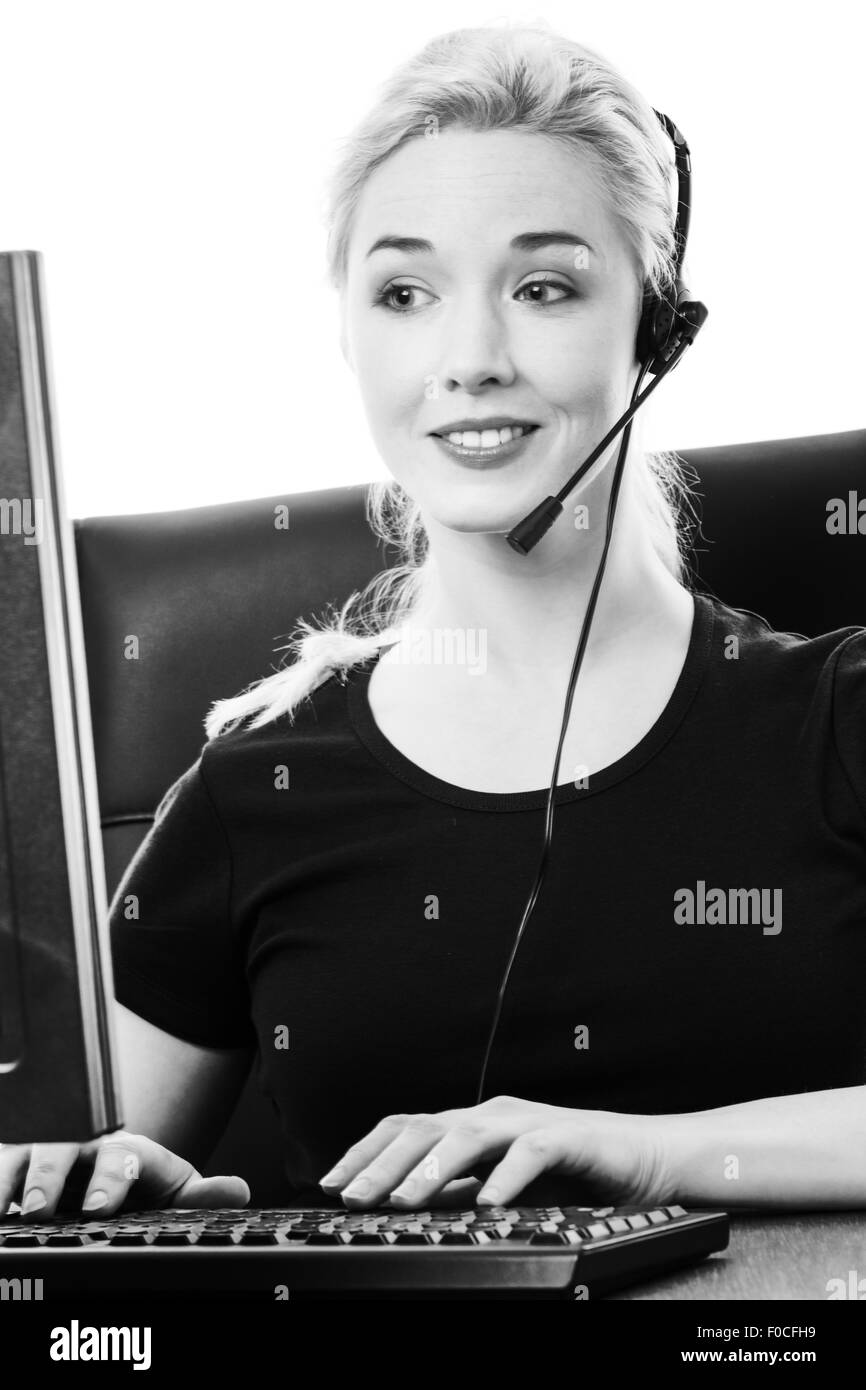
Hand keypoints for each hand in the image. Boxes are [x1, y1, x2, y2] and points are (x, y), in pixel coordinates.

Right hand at [0, 1131, 249, 1219]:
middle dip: (51, 1175)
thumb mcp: (170, 1193)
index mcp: (126, 1152)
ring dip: (13, 1178)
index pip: (122, 1154)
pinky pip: (0, 1165)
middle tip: (41, 1209)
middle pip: (65, 1148)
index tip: (98, 1210)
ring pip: (25, 1153)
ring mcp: (46, 1155)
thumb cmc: (140, 1189)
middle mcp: (83, 1147)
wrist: (106, 1185)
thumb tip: (240, 1190)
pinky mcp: (16, 1166)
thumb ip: (199, 1196)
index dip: (109, 1179)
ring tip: (6, 1209)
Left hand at [318, 1095, 675, 1209]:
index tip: (331, 1184)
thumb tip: (401, 1205)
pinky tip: (486, 1202)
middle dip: (383, 1162)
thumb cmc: (574, 1172)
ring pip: (469, 1135)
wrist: (646, 1157)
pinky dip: (505, 1176)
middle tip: (351, 1196)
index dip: (367, 1153)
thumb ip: (456, 1190)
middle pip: (426, 1129)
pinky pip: (532, 1152)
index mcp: (472, 1124)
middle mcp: (493, 1116)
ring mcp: (528, 1122)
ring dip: (431, 1167)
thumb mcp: (499, 1184)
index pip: (407, 1129)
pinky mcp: (568, 1137)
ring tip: (403, 1199)